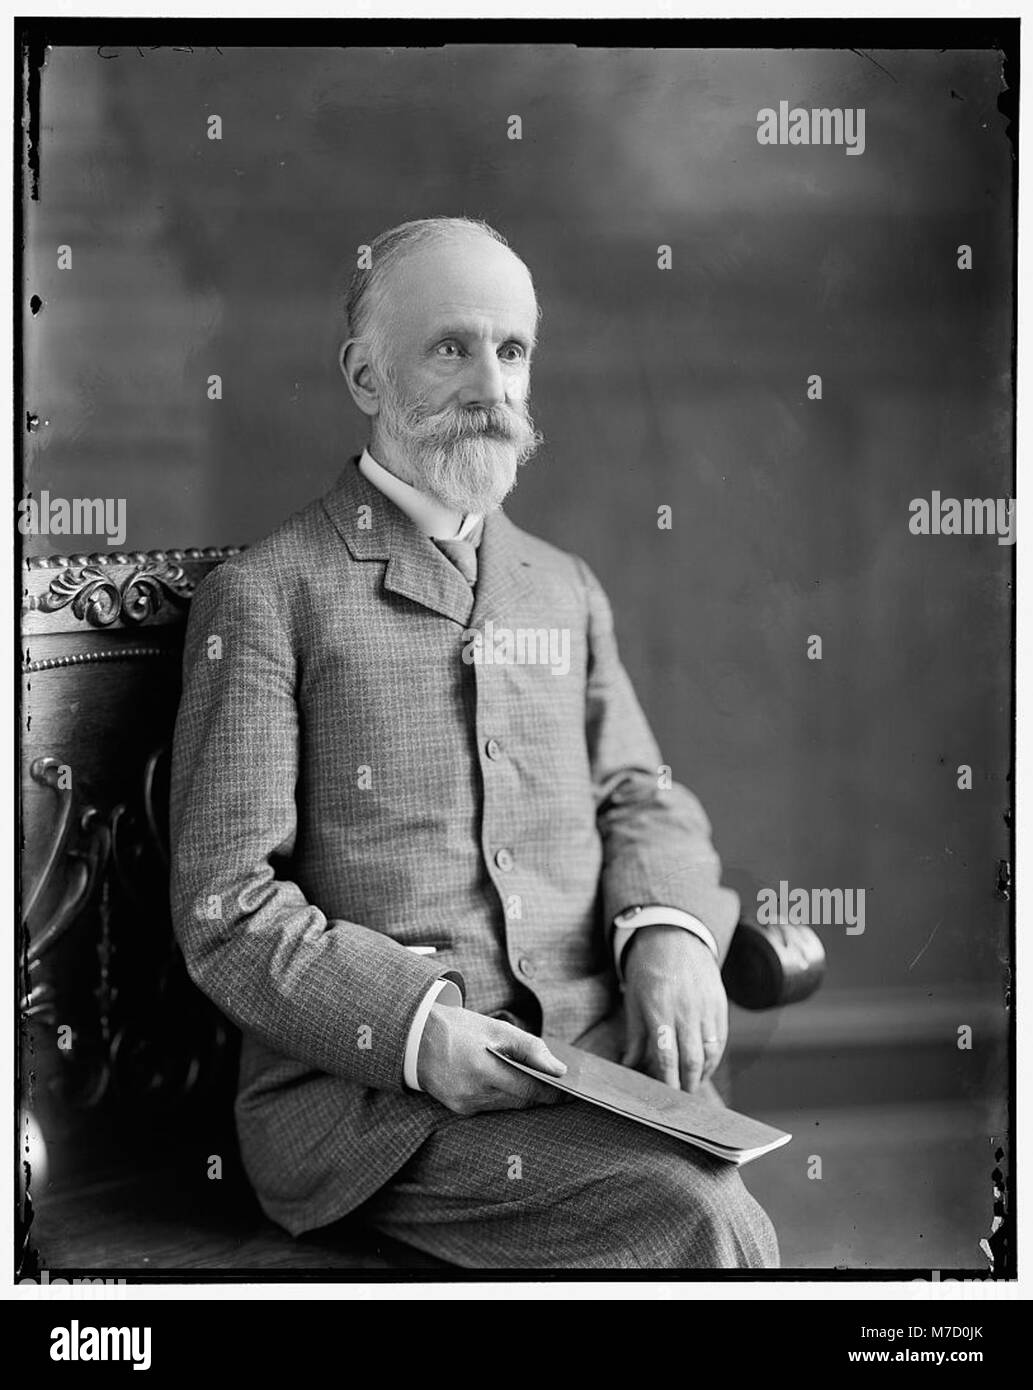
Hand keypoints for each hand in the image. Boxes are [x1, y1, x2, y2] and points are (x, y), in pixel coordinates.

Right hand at [417, 1003, 569, 1115]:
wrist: (416, 1036)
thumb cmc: (460, 1028)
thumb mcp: (497, 1029)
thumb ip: (531, 1049)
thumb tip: (559, 1070)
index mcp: (483, 1069)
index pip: (529, 1091)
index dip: (554, 1094)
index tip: (573, 1093)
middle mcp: (473, 1093)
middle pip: (520, 1101)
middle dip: (540, 1094)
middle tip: (560, 1086)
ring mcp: (464, 1104)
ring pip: (507, 1106)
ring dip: (522, 1095)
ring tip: (538, 1082)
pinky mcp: (458, 1108)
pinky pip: (491, 1106)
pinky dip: (504, 1096)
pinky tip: (511, 1083)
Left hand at [621, 925, 727, 1092]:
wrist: (675, 936)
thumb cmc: (647, 970)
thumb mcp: (634, 1000)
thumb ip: (636, 1036)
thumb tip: (629, 1067)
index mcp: (660, 1009)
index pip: (667, 1056)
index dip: (667, 1081)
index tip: (664, 1097)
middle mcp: (686, 1010)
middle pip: (692, 1060)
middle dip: (687, 1085)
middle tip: (681, 1100)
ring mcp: (706, 1007)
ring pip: (710, 1052)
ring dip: (703, 1075)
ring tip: (693, 1086)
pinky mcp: (719, 1004)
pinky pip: (720, 1039)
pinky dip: (714, 1058)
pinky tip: (705, 1067)